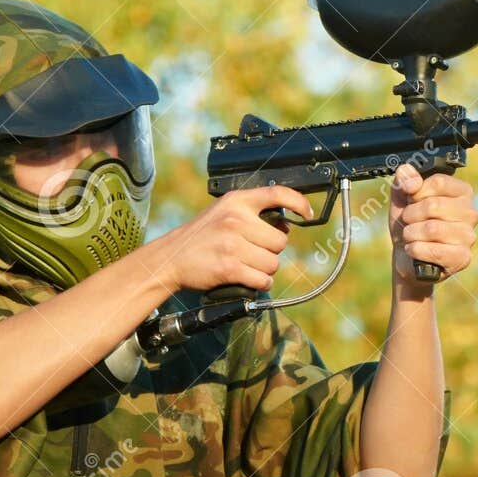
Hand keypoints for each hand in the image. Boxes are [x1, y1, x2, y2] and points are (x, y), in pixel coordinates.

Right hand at [147, 187, 313, 292]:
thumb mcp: (223, 212)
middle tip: (251, 252)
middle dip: (270, 251)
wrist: (170, 257)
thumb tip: (286, 227)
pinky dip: (259, 282)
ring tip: (244, 264)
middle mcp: (236, 219)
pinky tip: (245, 277)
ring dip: (264, 269)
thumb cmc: (201, 237)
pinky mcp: (230, 267)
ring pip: (273, 263)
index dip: (298, 203)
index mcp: (236, 201)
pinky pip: (263, 279)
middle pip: (280, 241)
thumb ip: (252, 214)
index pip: (276, 194)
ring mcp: (232, 244)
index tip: (307, 213)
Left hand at [388, 165, 477, 284]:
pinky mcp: (462, 257)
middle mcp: (470, 213)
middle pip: (433, 205)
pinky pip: (433, 250)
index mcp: (462, 193)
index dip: (417, 191)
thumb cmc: (410, 223)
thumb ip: (404, 179)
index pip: (439, 182)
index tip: (411, 199)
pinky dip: (415, 250)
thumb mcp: (401, 197)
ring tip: (410, 236)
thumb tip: (410, 179)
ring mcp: (468, 236)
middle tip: (408, 221)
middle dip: (411, 214)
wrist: (407, 255)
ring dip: (411, 233)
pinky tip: (414, 250)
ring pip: (432, 228)